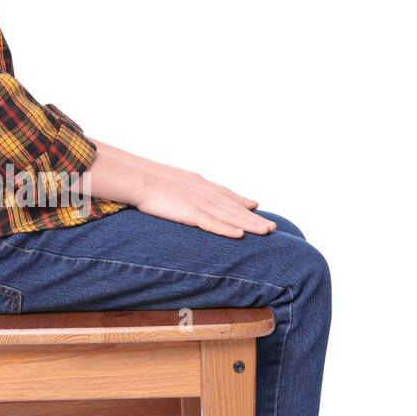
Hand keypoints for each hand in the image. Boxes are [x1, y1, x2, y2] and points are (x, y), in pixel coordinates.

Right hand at [135, 175, 276, 237]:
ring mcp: (201, 204)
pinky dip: (227, 229)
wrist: (142, 180)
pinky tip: (239, 235)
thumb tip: (211, 193)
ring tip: (267, 232)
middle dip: (256, 219)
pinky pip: (212, 224)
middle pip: (236, 210)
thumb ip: (199, 188)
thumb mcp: (183, 181)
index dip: (246, 207)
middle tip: (273, 228)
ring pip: (231, 217)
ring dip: (250, 225)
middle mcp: (208, 195)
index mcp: (205, 188)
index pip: (230, 199)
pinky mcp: (191, 214)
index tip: (260, 214)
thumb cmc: (158, 182)